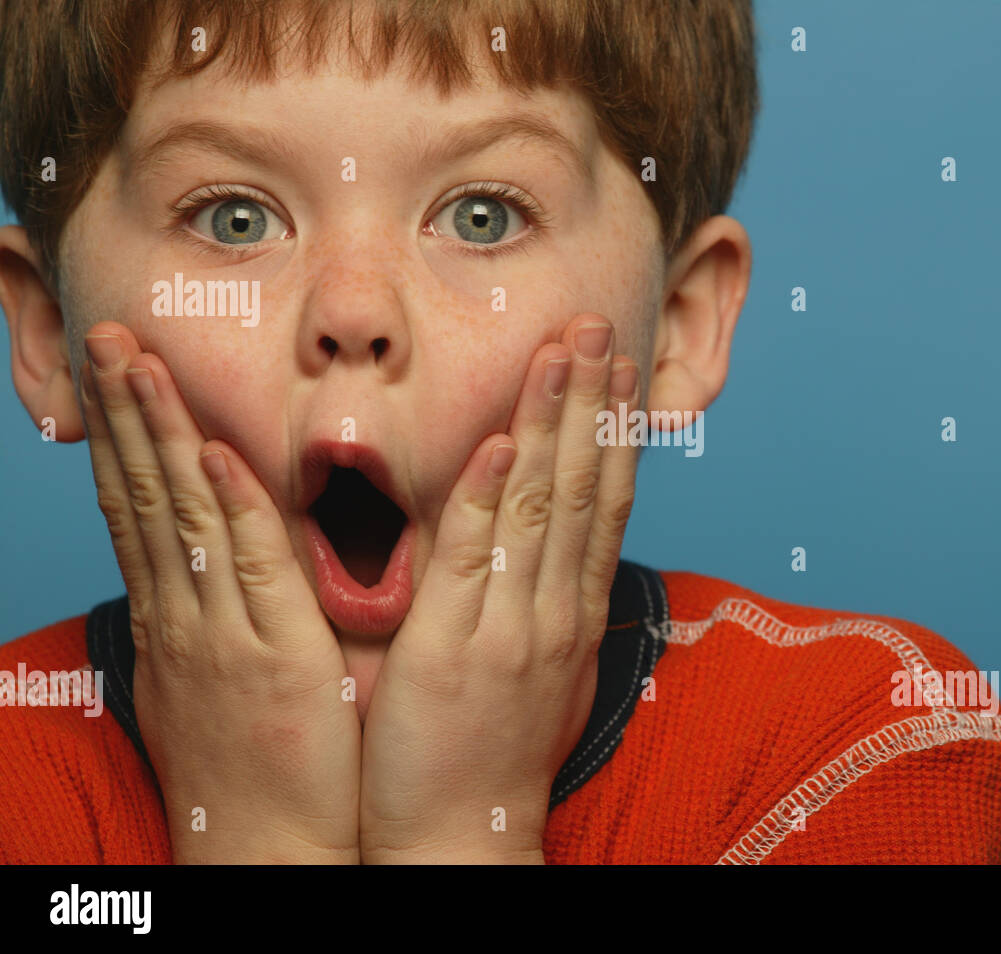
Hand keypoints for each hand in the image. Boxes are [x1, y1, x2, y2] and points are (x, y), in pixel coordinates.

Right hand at [80, 322, 360, 863]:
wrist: (260, 849)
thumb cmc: (248, 765)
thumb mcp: (211, 677)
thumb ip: (208, 612)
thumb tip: (202, 563)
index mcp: (174, 616)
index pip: (140, 506)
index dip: (124, 435)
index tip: (114, 373)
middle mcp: (184, 613)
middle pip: (145, 494)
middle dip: (124, 412)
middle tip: (108, 336)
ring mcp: (220, 632)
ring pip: (185, 515)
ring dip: (161, 434)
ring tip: (140, 362)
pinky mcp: (272, 655)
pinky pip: (250, 569)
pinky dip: (231, 509)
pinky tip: (213, 455)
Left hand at [359, 314, 639, 862]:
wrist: (465, 834)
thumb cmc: (493, 752)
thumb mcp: (540, 671)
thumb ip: (546, 605)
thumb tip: (555, 554)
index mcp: (574, 612)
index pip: (602, 502)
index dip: (611, 430)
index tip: (618, 369)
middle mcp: (555, 609)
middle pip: (581, 486)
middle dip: (591, 401)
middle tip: (598, 326)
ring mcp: (512, 626)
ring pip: (540, 506)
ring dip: (553, 423)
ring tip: (563, 351)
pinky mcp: (457, 647)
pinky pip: (476, 559)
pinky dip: (492, 497)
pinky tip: (505, 442)